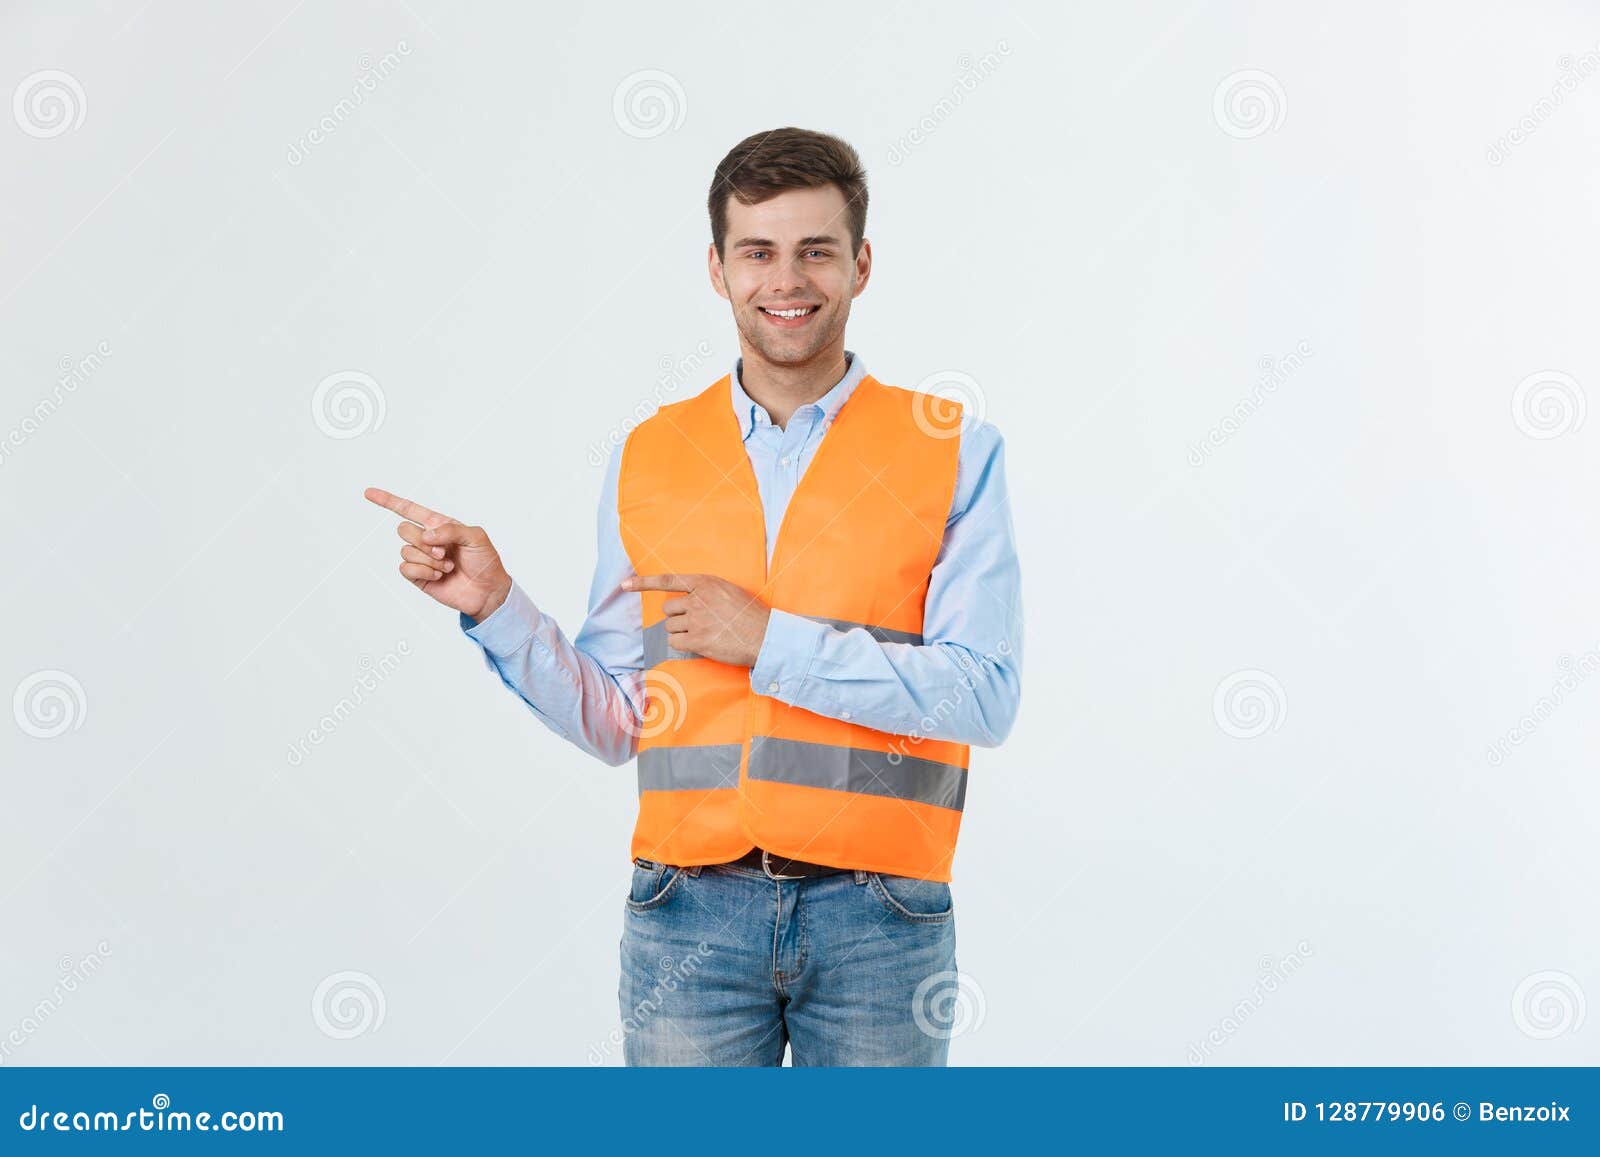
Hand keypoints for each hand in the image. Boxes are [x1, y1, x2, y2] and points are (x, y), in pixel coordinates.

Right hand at [363, 487, 511, 621]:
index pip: (409, 509)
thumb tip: (426, 535)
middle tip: (444, 553)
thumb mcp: (476, 537)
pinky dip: (423, 571)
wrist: (487, 591)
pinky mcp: (418, 576)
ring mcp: (421, 558)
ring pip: (405, 550)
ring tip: (447, 567)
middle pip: (403, 530)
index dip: (388, 501)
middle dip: (424, 542)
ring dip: (428, 560)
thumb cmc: (485, 561)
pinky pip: (405, 568)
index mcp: (439, 525)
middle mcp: (427, 540)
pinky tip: (438, 576)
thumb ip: (450, 530)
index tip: (369, 493)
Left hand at [620, 572, 771, 666]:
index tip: (624, 584)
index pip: (668, 580)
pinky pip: (675, 643)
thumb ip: (705, 592)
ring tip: (704, 634)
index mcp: (705, 583)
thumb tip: (686, 601)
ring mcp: (697, 620)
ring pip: (670, 627)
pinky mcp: (697, 640)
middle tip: (696, 624)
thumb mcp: (728, 591)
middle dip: (677, 618)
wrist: (765, 636)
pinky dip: (683, 646)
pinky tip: (700, 645)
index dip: (643, 583)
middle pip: (668, 609)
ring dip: (681, 633)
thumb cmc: (749, 615)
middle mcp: (698, 599)